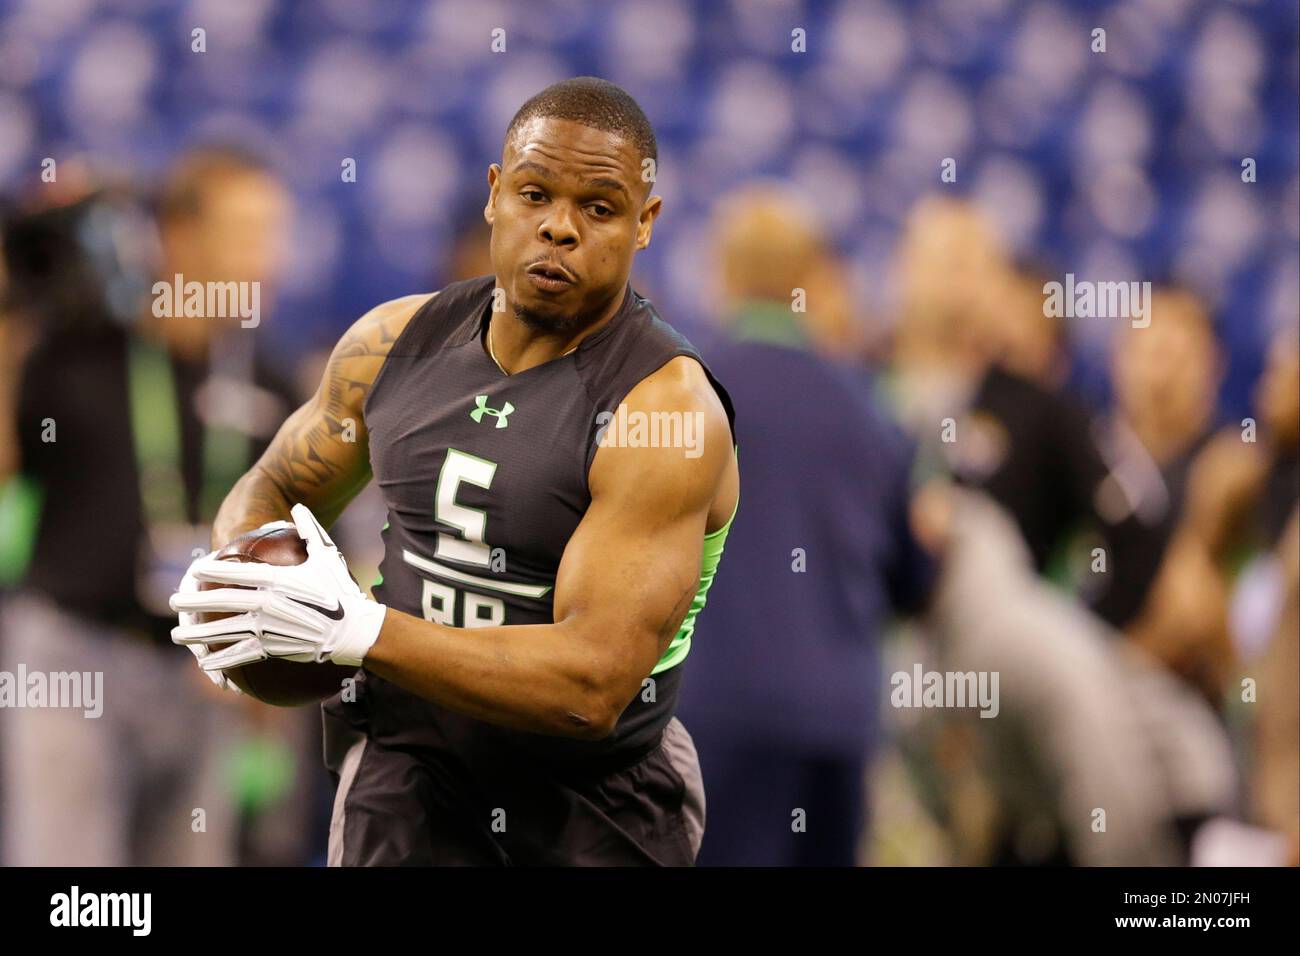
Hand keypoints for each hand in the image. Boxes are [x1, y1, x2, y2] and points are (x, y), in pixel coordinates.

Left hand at [170, 504, 386, 669]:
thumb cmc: (340, 590)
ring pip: (223, 631)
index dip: (211, 571)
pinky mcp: (271, 648)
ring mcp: (266, 628)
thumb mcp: (326, 555)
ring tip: (178, 635)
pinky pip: (240, 655)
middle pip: (220, 601)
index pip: (235, 573)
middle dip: (193, 600)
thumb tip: (299, 507)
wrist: (352, 629)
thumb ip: (309, 530)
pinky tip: (205, 663)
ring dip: (197, 634)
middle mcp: (265, 604)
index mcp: (275, 580)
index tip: (195, 570)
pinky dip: (221, 660)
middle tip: (173, 600)